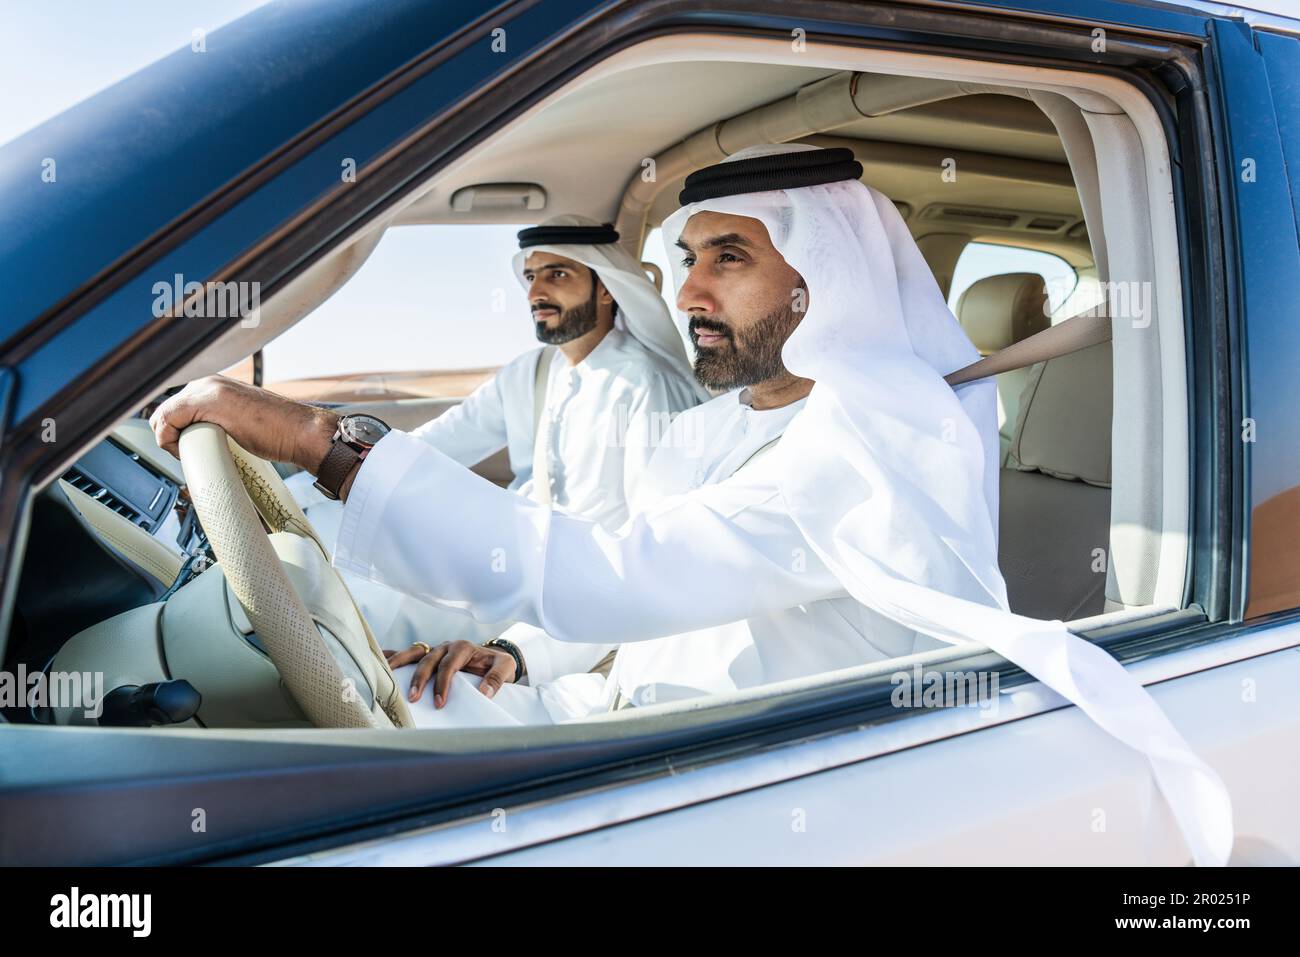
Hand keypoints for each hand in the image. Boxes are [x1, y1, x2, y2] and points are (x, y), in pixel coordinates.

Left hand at [149, 374, 338, 472]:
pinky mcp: (210, 400)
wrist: (301, 432)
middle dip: (171, 436)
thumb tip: (197, 438)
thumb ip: (217, 422)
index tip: (190, 449)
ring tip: (198, 451)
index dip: (174, 434)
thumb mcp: (238, 422)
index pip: (173, 410)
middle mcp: (207, 381)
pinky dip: (170, 440)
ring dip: (172, 440)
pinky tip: (189, 449)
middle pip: (164, 413)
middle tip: (195, 452)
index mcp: (213, 385)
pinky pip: (168, 419)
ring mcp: (208, 388)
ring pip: (163, 417)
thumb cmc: (278, 432)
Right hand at [384, 640, 517, 707]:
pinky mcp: (428, 655)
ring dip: (399, 665)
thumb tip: (484, 692)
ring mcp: (434, 649)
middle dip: (419, 679)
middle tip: (413, 699)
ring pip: (413, 653)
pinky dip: (392, 656)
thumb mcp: (506, 667)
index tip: (439, 703)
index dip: (442, 684)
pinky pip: (407, 654)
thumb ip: (497, 678)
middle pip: (428, 660)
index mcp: (463, 648)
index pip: (449, 665)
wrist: (493, 657)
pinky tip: (377, 661)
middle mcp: (446, 646)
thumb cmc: (497, 664)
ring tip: (385, 677)